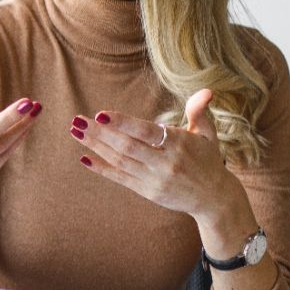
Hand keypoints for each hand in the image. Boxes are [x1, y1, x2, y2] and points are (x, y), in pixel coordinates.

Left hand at [70, 89, 240, 222]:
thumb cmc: (208, 159)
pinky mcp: (147, 192)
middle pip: (127, 147)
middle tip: (78, 120)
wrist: (213, 198)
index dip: (123, 123)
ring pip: (120, 161)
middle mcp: (165, 163)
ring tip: (76, 132)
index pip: (146, 132)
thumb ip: (199, 111)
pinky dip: (102, 168)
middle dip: (100, 133)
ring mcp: (155, 179)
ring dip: (95, 146)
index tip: (101, 114)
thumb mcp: (208, 134)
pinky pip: (120, 178)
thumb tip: (206, 91)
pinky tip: (84, 157)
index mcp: (179, 144)